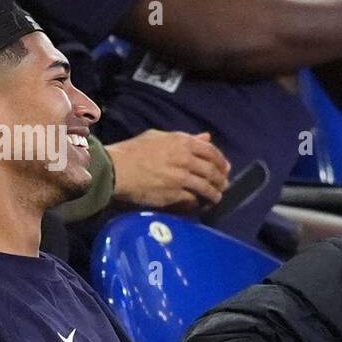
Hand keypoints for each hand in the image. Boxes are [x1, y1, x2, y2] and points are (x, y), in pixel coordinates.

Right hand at [106, 129, 230, 210]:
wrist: (116, 169)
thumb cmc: (133, 151)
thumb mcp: (158, 137)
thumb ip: (185, 138)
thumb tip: (206, 137)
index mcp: (182, 142)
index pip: (212, 152)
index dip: (221, 161)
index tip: (225, 168)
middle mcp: (185, 159)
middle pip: (212, 171)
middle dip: (221, 180)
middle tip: (223, 185)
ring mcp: (181, 178)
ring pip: (207, 187)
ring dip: (214, 194)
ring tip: (216, 198)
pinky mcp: (175, 194)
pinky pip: (193, 199)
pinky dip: (199, 202)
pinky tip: (200, 204)